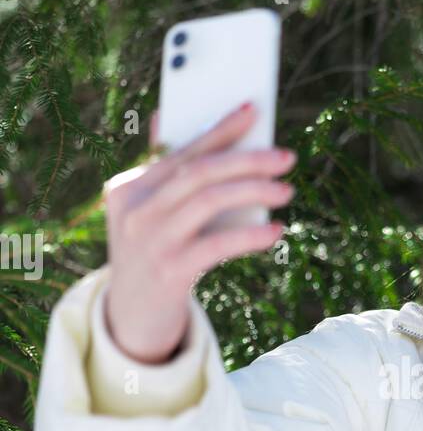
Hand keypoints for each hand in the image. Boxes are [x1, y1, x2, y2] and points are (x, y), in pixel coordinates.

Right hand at [102, 102, 295, 363]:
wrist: (131, 320)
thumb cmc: (153, 257)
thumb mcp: (150, 216)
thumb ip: (165, 175)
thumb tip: (171, 117)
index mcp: (129, 187)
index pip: (181, 150)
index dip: (220, 129)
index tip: (253, 109)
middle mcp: (134, 210)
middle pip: (198, 171)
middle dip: (247, 159)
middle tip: (286, 157)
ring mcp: (150, 241)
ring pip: (209, 201)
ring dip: (254, 191)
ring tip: (286, 191)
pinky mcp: (169, 272)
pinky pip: (219, 245)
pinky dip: (251, 236)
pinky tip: (276, 231)